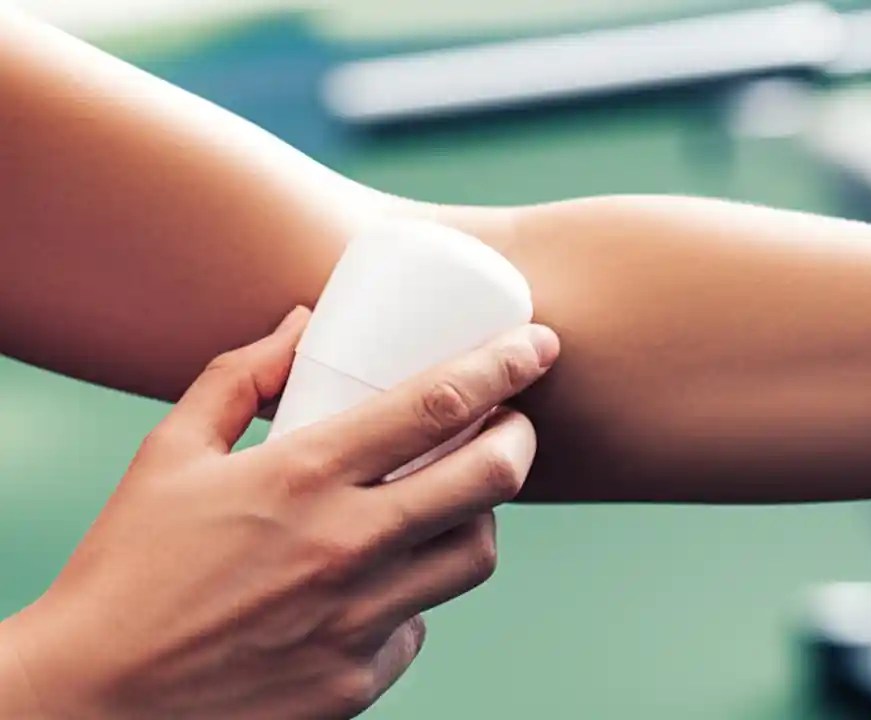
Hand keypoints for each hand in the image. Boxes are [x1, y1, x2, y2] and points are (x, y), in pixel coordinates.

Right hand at [0, 307, 558, 718]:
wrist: (96, 701)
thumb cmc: (128, 568)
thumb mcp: (169, 454)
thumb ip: (237, 378)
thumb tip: (300, 324)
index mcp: (302, 478)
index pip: (438, 404)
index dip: (506, 367)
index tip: (540, 346)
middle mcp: (346, 547)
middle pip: (491, 480)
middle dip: (522, 440)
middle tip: (515, 427)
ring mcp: (359, 620)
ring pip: (474, 556)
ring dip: (479, 519)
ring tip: (454, 501)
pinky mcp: (358, 681)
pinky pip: (420, 625)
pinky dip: (412, 598)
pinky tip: (380, 585)